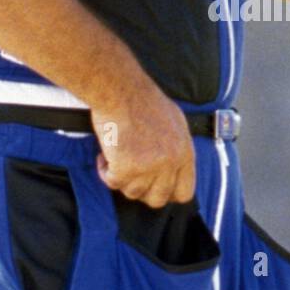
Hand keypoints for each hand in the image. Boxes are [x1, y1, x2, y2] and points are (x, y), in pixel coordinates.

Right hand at [90, 81, 195, 207]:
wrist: (121, 90)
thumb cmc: (143, 100)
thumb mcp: (175, 122)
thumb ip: (176, 148)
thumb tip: (173, 168)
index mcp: (185, 153)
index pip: (184, 192)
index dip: (168, 194)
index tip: (154, 188)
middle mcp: (170, 164)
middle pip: (158, 199)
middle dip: (143, 192)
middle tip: (131, 177)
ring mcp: (148, 168)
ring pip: (133, 193)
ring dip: (122, 179)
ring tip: (116, 157)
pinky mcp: (125, 168)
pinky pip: (112, 182)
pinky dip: (105, 171)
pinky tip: (104, 155)